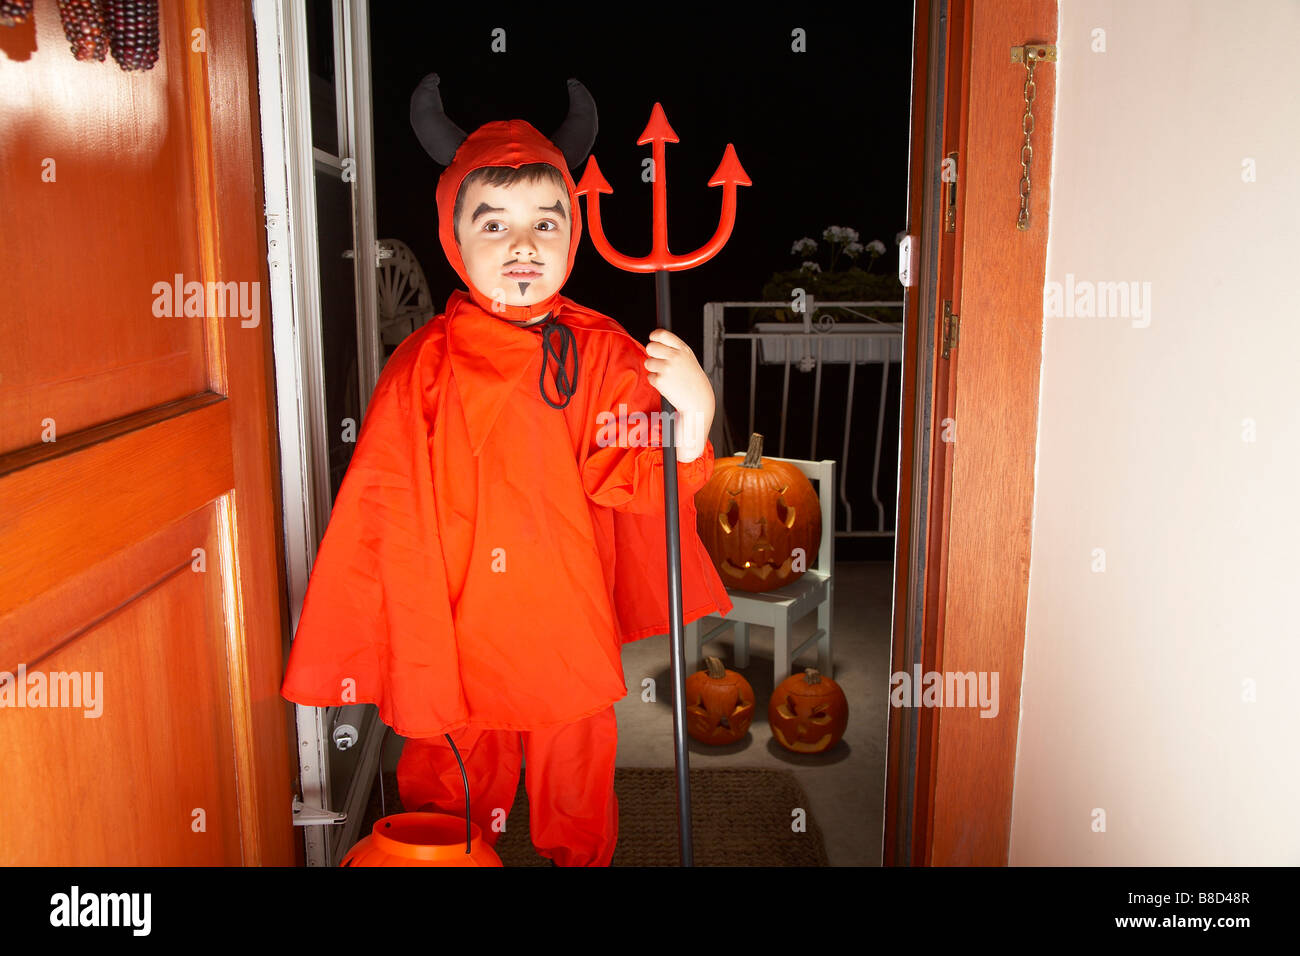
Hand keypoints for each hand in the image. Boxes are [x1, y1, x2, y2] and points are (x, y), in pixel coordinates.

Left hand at [643, 329, 714, 461]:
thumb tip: (656, 341)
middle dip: (652, 354)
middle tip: (659, 361)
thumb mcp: (688, 359)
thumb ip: (674, 349)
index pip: (662, 334)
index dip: (654, 336)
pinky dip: (656, 381)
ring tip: (667, 376)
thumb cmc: (692, 379)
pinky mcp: (660, 380)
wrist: (698, 399)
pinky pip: (650, 377)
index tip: (652, 339)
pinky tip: (667, 385)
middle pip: (651, 347)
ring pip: (648, 362)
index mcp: (682, 349)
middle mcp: (675, 356)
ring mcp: (667, 368)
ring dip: (654, 369)